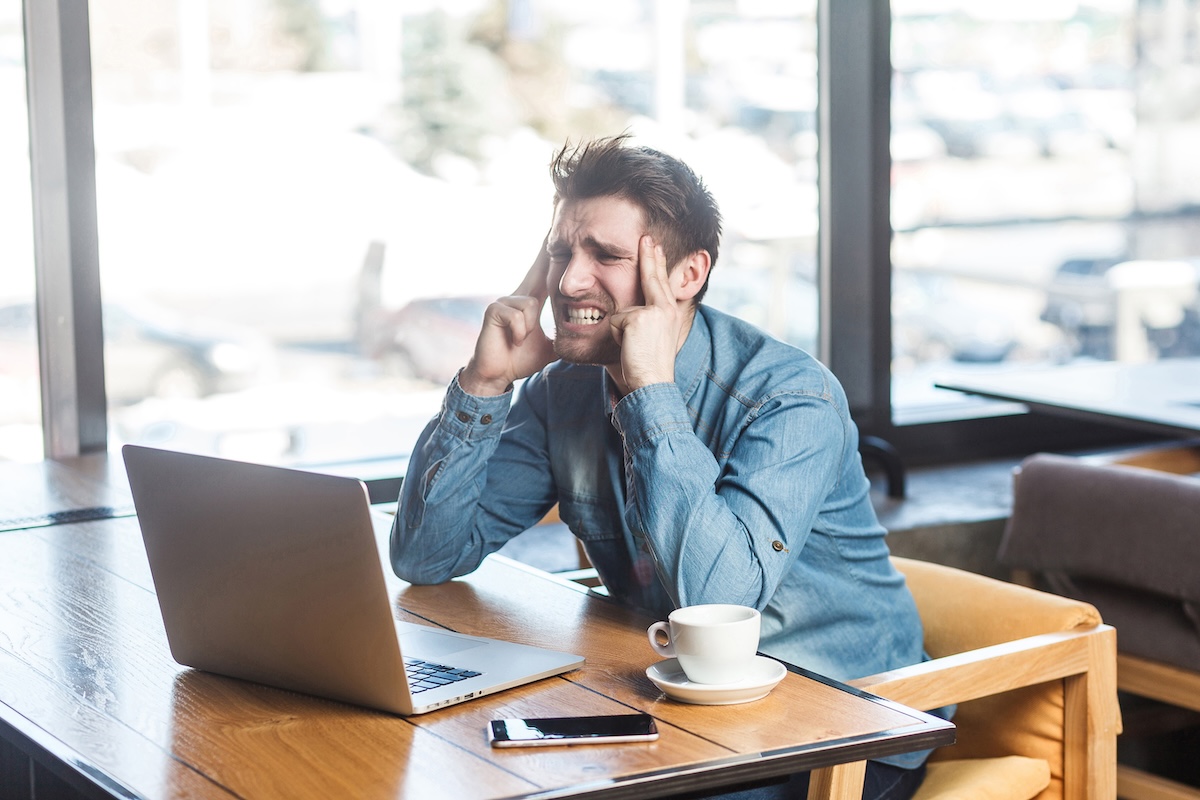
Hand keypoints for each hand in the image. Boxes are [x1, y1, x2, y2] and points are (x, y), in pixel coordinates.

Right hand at [459, 239, 556, 395]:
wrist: (497, 374)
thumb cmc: (520, 359)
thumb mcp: (549, 346)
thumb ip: (562, 337)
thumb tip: (582, 340)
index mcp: (531, 302)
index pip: (545, 275)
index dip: (551, 257)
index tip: (558, 235)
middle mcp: (518, 296)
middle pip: (537, 269)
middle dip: (546, 251)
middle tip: (555, 226)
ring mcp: (504, 301)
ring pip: (531, 304)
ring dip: (530, 327)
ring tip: (521, 339)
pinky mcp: (494, 310)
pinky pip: (519, 316)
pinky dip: (520, 332)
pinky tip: (513, 340)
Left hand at [607, 235, 688, 392]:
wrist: (652, 383)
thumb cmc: (648, 367)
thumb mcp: (651, 338)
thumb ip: (645, 319)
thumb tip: (626, 311)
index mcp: (671, 312)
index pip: (660, 281)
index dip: (656, 262)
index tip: (653, 244)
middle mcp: (667, 308)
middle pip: (652, 277)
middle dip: (651, 255)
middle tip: (648, 236)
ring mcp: (654, 311)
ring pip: (623, 310)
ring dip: (622, 330)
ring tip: (634, 347)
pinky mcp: (639, 317)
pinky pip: (615, 321)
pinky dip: (617, 336)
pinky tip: (629, 348)